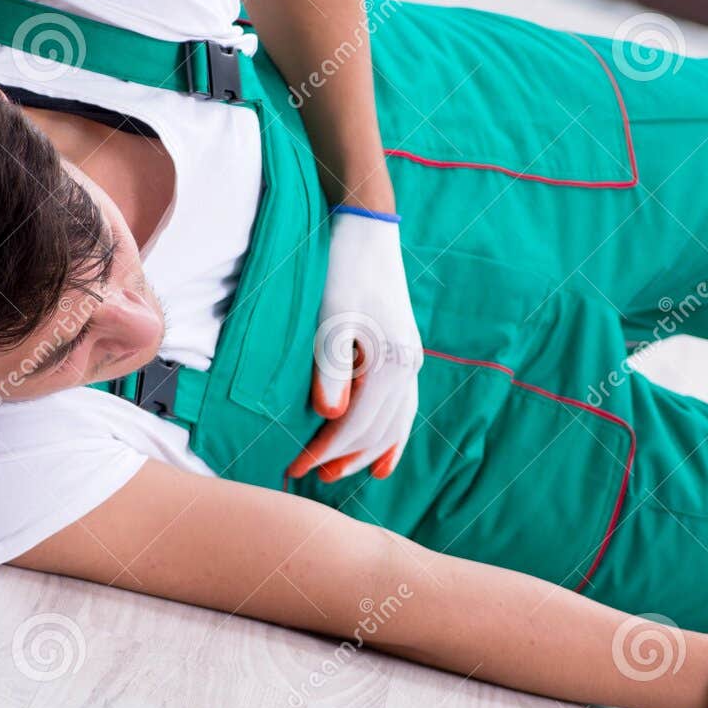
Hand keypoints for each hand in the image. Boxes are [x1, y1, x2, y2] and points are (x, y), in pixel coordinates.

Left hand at [286, 210, 422, 483]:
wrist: (367, 231)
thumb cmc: (342, 271)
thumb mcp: (329, 319)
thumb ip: (331, 369)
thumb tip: (332, 417)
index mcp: (391, 363)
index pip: (357, 426)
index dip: (326, 451)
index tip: (296, 467)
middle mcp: (409, 367)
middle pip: (378, 432)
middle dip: (346, 457)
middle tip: (310, 476)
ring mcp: (411, 361)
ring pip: (396, 424)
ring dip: (369, 452)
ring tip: (343, 472)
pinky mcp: (405, 353)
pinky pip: (403, 407)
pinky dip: (392, 434)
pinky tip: (383, 452)